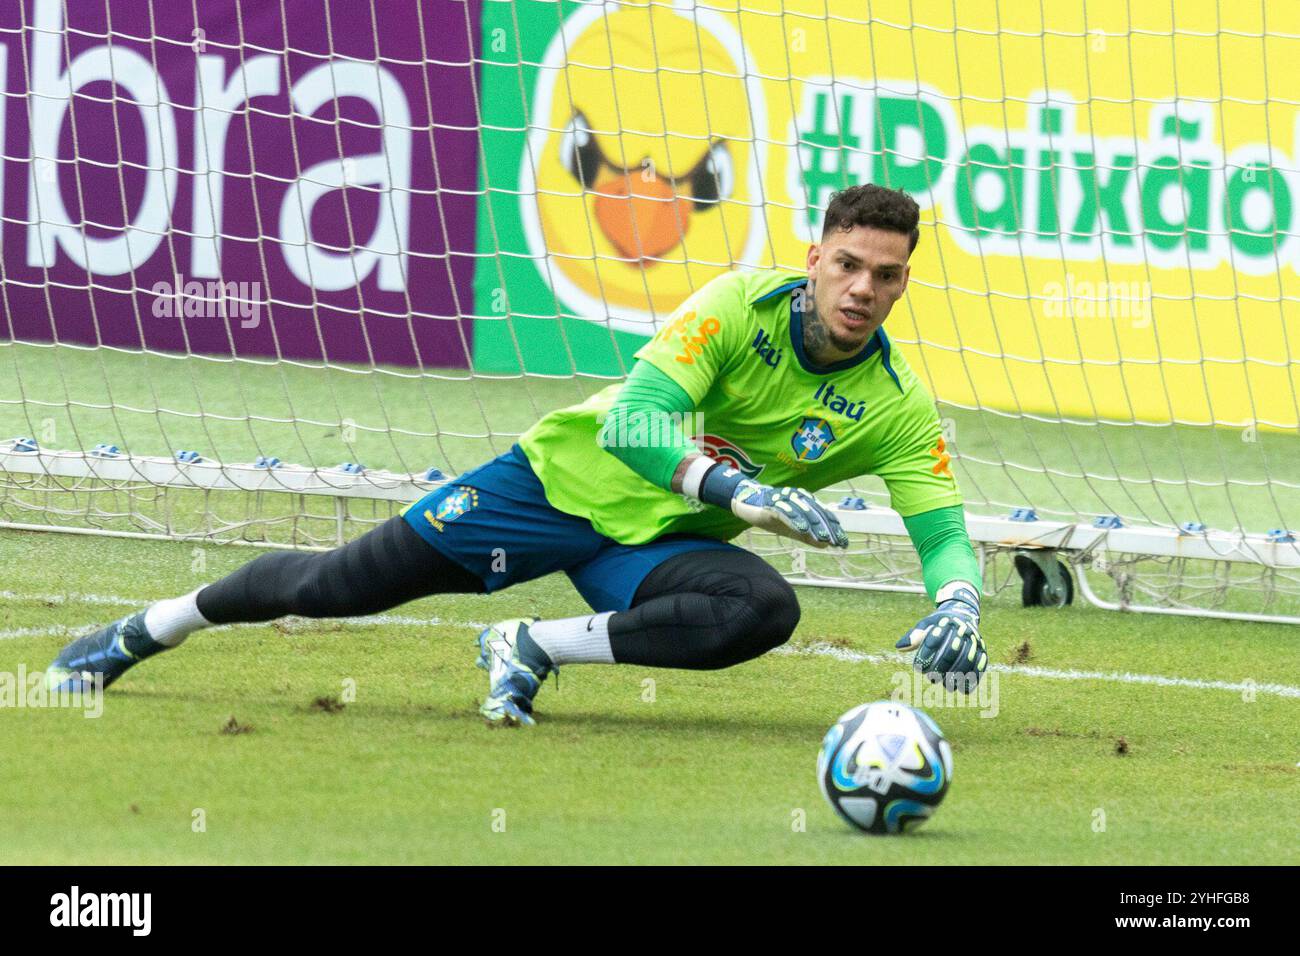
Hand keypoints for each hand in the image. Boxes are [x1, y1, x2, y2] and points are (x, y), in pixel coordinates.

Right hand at [731, 480, 848, 548]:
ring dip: (815, 526)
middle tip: (837, 543)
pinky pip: (786, 512)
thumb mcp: (793, 529)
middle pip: (816, 514)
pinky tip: (803, 530)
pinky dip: (795, 520)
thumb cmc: (773, 516)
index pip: (823, 515)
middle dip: (828, 529)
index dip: (834, 529)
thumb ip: (809, 536)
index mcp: (805, 502)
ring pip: (803, 512)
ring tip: (824, 539)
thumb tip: (826, 546)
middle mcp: (798, 498)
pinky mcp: (772, 504)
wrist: (748, 504)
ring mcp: (785, 500)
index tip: (843, 543)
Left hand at [895, 583, 986, 692]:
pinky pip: (980, 666)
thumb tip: (899, 647)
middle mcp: (963, 630)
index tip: (918, 668)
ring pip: (968, 660)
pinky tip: (964, 690)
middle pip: (952, 650)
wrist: (961, 616)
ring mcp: (975, 640)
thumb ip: (914, 636)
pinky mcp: (982, 650)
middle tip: (932, 679)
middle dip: (942, 667)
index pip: (933, 638)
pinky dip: (974, 679)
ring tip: (947, 687)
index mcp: (946, 622)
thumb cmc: (938, 625)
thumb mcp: (925, 625)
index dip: (925, 654)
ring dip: (958, 676)